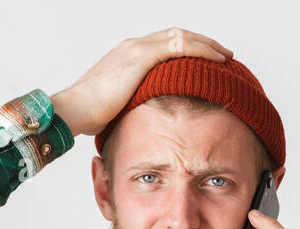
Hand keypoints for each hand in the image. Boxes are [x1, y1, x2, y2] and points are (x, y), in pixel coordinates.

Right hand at [51, 28, 233, 138]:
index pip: (163, 45)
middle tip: (222, 54)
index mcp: (127, 56)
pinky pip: (180, 46)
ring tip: (226, 55)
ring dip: (207, 45)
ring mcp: (137, 49)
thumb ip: (132, 105)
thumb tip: (142, 121)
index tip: (204, 61)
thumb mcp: (118, 107)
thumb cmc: (89, 115)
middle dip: (201, 43)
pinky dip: (202, 51)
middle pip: (176, 35)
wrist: (74, 110)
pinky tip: (217, 60)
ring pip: (182, 37)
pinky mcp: (141, 57)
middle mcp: (133, 46)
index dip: (187, 50)